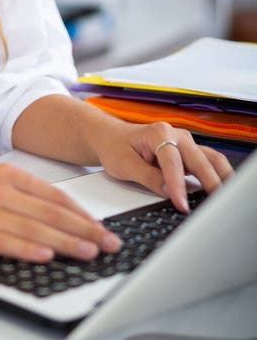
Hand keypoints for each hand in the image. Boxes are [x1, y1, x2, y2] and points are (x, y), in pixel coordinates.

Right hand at [0, 164, 121, 261]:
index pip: (54, 195)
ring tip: (90, 252)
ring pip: (33, 227)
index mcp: (8, 174)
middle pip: (50, 212)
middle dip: (84, 229)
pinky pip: (4, 240)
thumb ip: (22, 197)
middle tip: (109, 243)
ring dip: (65, 241)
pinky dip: (27, 248)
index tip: (103, 228)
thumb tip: (59, 219)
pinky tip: (45, 254)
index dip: (82, 214)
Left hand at [92, 119, 233, 212]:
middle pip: (200, 159)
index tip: (182, 204)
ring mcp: (185, 144)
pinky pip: (208, 163)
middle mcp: (177, 135)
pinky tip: (222, 193)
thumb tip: (168, 191)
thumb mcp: (123, 164)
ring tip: (227, 199)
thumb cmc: (115, 147)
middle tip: (217, 206)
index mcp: (159, 132)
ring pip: (211, 159)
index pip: (172, 162)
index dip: (178, 185)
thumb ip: (147, 177)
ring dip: (222, 177)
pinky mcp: (189, 153)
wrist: (111, 137)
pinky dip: (218, 176)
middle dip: (211, 182)